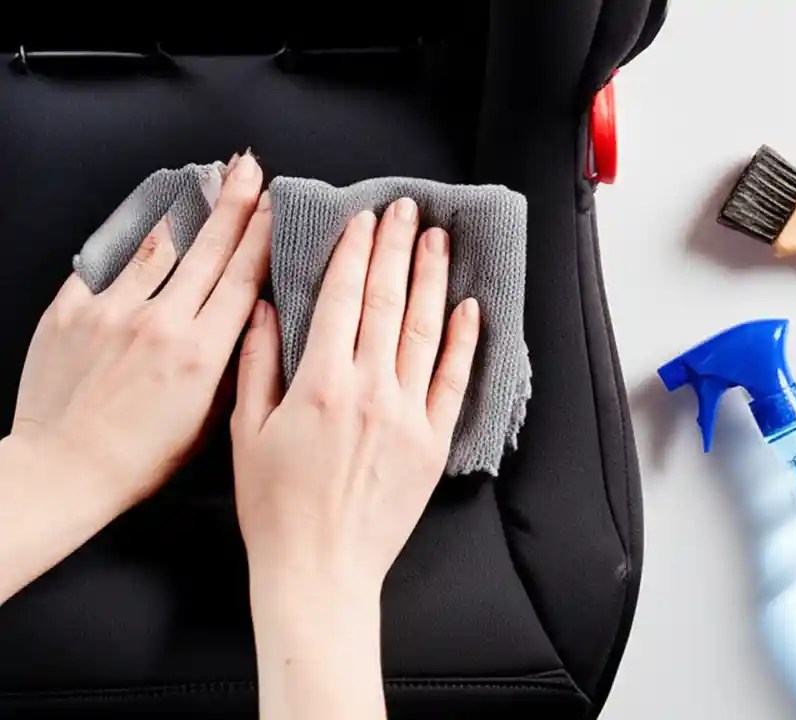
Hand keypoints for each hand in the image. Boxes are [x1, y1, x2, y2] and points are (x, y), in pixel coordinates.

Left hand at [0, 153, 267, 602]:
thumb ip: (231, 367)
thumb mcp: (207, 421)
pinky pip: (108, 264)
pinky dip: (134, 239)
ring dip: (189, 210)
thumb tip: (250, 322)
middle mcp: (161, 323)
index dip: (263, 236)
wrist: (61, 470)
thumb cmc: (137, 459)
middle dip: (235, 203)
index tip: (277, 207)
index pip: (243, 278)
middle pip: (209, 249)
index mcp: (202, 353)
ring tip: (206, 178)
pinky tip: (151, 221)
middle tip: (250, 167)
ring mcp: (113, 312)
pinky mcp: (71, 311)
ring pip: (160, 246)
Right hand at [231, 198, 478, 719]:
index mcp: (320, 382)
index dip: (356, 253)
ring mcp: (408, 414)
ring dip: (434, 280)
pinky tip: (470, 308)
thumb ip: (260, 362)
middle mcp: (371, 389)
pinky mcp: (434, 441)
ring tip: (439, 240)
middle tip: (409, 209)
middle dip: (398, 249)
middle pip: (389, 303)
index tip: (365, 220)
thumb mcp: (247, 430)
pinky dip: (463, 342)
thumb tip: (269, 307)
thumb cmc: (274, 507)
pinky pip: (455, 381)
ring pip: (426, 331)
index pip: (344, 299)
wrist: (319, 570)